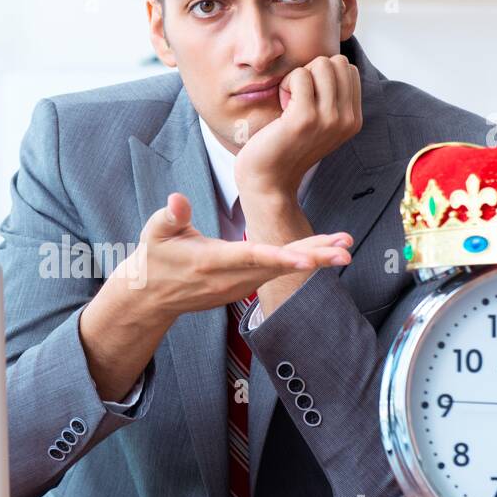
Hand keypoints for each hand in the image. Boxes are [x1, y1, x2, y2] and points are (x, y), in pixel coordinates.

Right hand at [113, 191, 351, 323]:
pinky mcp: (244, 288)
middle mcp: (231, 279)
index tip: (306, 257)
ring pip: (282, 270)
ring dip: (314, 258)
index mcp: (211, 262)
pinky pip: (276, 273)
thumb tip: (177, 200)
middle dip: (313, 258)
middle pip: (277, 266)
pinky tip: (324, 252)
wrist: (151, 297)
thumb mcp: (155, 233)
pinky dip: (300, 262)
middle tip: (345, 251)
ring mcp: (239, 287)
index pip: (250, 257)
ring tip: (344, 247)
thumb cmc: (155, 258)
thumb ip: (170, 216)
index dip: (279, 256)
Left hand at [232, 54, 361, 202]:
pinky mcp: (305, 118)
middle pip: (337, 62)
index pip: (348, 69)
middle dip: (313, 71)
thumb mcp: (319, 122)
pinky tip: (282, 106)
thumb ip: (331, 97)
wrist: (268, 181)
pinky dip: (286, 84)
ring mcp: (329, 119)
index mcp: (353, 119)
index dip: (323, 76)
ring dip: (300, 77)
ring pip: (322, 64)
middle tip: (298, 98)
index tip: (308, 99)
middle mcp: (347, 120)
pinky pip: (300, 75)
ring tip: (290, 102)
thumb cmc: (285, 146)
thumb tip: (330, 62)